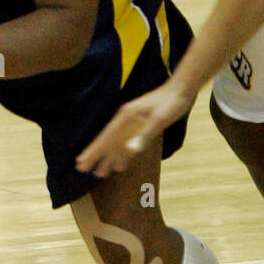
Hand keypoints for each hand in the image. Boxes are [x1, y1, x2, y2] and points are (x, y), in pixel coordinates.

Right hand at [75, 81, 193, 177]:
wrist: (182, 89)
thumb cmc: (172, 102)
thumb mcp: (160, 118)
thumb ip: (145, 134)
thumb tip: (131, 150)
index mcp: (125, 117)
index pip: (105, 137)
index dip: (93, 151)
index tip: (81, 161)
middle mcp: (125, 120)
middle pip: (106, 141)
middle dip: (95, 155)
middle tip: (81, 169)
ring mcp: (132, 122)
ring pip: (116, 144)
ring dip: (108, 158)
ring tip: (99, 173)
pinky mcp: (140, 125)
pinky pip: (127, 142)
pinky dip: (122, 154)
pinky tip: (120, 164)